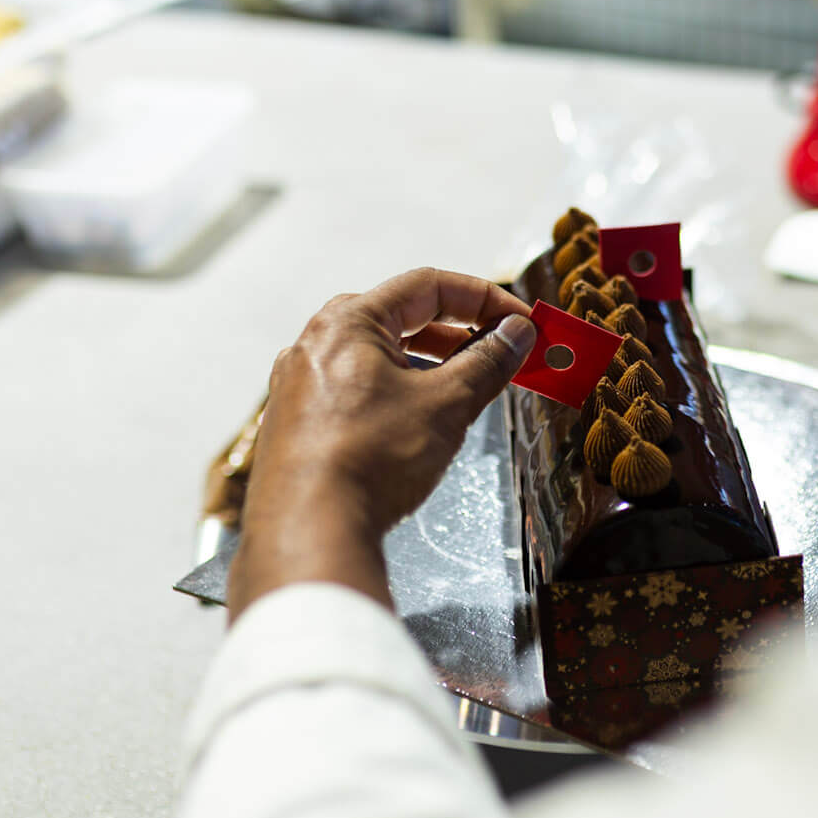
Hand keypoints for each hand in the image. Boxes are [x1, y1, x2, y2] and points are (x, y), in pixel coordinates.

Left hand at [227, 269, 535, 621]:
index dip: (484, 299)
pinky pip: (353, 390)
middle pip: (399, 318)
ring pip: (375, 357)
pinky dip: (394, 393)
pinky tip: (416, 423)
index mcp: (348, 322)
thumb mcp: (446, 404)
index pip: (428, 286)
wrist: (309, 530)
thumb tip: (517, 333)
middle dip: (456, 333)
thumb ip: (487, 362)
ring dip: (426, 365)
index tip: (521, 322)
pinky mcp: (296, 424)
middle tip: (498, 351)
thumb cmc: (371, 459)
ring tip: (464, 388)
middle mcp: (314, 344)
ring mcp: (298, 385)